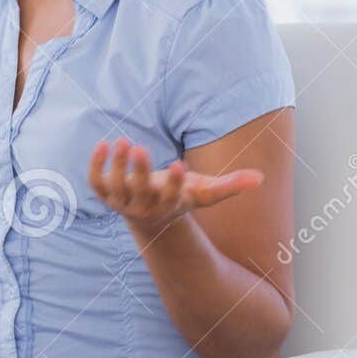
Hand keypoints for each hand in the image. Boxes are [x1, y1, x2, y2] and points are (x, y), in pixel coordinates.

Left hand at [88, 137, 263, 234]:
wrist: (149, 217)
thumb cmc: (181, 197)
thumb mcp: (205, 193)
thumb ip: (231, 186)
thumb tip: (260, 178)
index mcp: (170, 205)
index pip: (172, 198)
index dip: (174, 183)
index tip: (178, 164)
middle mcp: (144, 206)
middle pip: (140, 192)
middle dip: (139, 172)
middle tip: (141, 149)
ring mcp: (122, 201)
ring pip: (116, 186)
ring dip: (116, 165)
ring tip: (121, 141)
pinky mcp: (105, 193)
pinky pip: (96, 181)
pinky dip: (96, 165)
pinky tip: (102, 144)